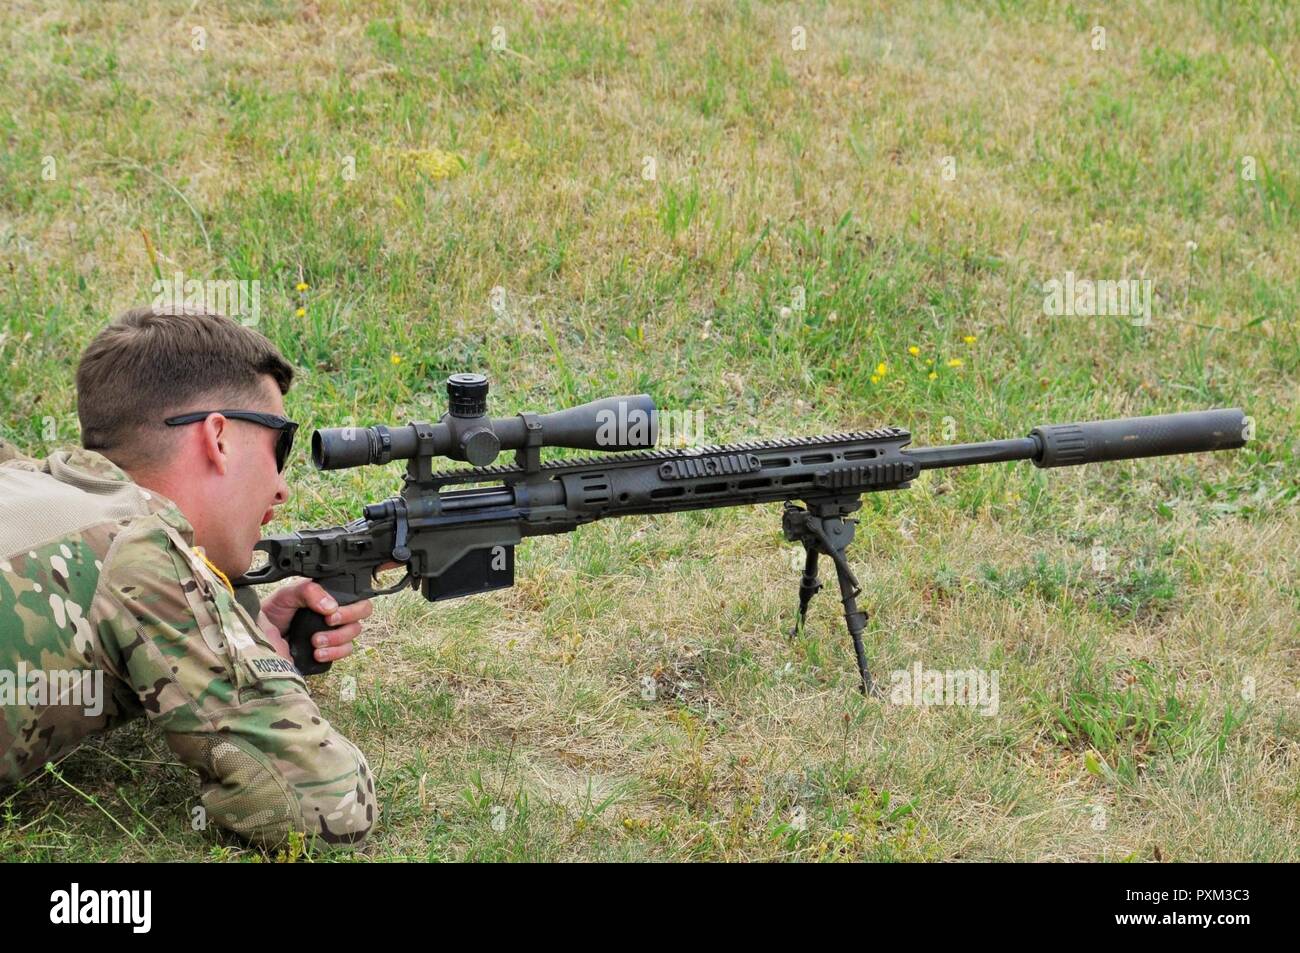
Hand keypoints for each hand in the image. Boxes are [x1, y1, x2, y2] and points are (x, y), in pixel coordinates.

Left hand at [258, 580, 374, 664]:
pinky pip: (345, 652)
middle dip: (347, 620)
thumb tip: (332, 606)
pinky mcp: (329, 652)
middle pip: (361, 615)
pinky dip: (334, 653)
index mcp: (328, 597)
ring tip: (315, 641)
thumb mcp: (287, 594)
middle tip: (329, 622)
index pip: (355, 596)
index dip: (350, 605)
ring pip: (353, 635)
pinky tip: (318, 653)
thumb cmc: (271, 614)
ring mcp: (333, 633)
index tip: (330, 613)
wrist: (258, 641)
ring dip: (337, 639)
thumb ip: (309, 591)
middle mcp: (334, 614)